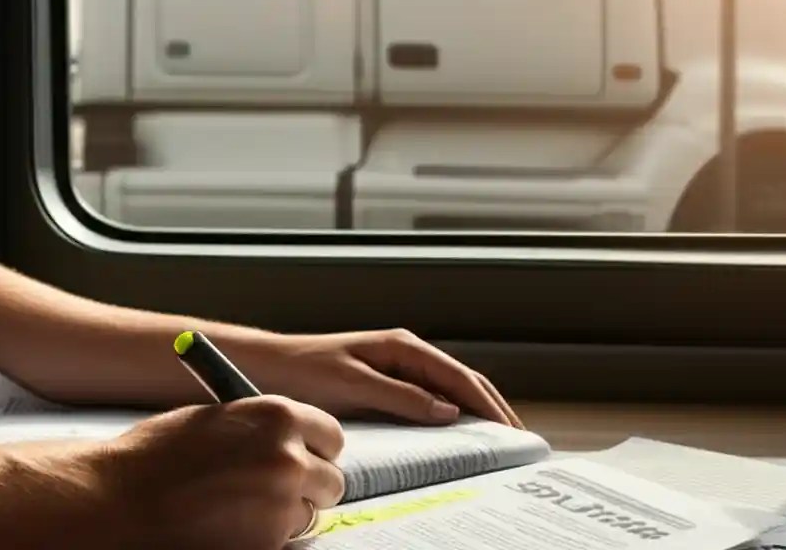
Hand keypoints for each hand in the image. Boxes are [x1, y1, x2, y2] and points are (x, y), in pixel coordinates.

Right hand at [99, 396, 344, 549]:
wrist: (119, 500)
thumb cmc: (155, 456)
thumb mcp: (213, 420)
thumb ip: (258, 427)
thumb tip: (291, 440)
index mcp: (277, 417)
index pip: (331, 434)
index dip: (317, 447)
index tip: (307, 455)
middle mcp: (289, 460)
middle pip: (332, 480)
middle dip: (310, 485)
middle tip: (279, 489)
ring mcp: (280, 508)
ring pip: (310, 516)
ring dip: (287, 515)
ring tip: (242, 509)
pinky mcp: (267, 546)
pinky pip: (284, 543)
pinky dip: (265, 539)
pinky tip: (230, 528)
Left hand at [239, 330, 522, 428]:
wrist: (268, 365)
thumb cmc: (304, 369)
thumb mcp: (354, 385)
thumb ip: (402, 396)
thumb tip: (449, 411)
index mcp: (402, 347)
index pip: (459, 377)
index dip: (489, 405)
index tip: (510, 430)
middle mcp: (404, 353)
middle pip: (461, 381)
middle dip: (491, 408)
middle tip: (517, 439)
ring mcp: (395, 366)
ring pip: (447, 390)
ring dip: (474, 412)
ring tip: (497, 439)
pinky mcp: (383, 382)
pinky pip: (426, 398)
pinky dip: (449, 414)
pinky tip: (456, 433)